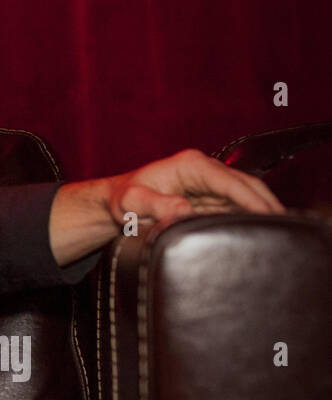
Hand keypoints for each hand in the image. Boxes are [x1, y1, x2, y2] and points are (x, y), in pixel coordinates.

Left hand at [106, 149, 285, 228]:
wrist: (115, 201)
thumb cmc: (122, 199)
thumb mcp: (132, 202)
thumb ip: (155, 205)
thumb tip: (183, 209)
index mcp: (190, 165)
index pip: (230, 181)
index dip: (252, 198)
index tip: (269, 215)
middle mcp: (204, 169)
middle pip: (246, 184)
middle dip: (266, 204)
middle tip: (285, 228)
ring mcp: (208, 182)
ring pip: (244, 195)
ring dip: (259, 211)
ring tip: (276, 233)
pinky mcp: (209, 196)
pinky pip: (234, 205)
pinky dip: (247, 217)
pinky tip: (255, 233)